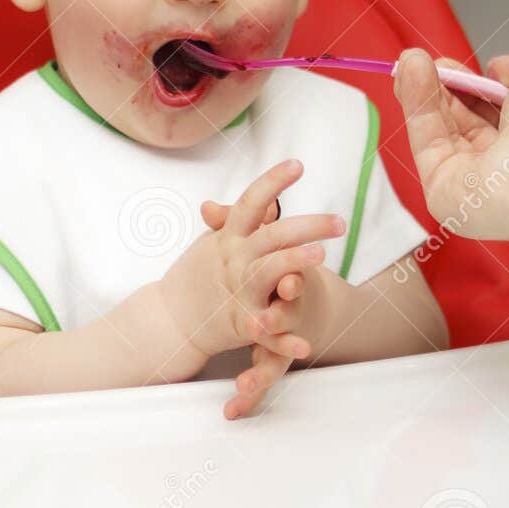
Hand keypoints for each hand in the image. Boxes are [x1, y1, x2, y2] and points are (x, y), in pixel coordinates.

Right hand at [157, 159, 344, 363]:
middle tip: (340, 222)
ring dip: (293, 263)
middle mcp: (234, 260)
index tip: (298, 164)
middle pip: (273, 236)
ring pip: (267, 273)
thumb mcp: (217, 243)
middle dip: (307, 226)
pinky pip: (266, 332)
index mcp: (230, 237)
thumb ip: (242, 223)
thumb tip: (268, 202)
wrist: (168, 318)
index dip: (273, 181)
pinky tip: (306, 343)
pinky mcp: (240, 324)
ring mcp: (237, 291)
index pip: (251, 201)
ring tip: (320, 254)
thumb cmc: (199, 274)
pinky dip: (284, 339)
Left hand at [200, 199, 328, 419]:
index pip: (293, 274)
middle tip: (259, 326)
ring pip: (277, 355)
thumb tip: (207, 208)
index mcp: (289, 276)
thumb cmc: (283, 266)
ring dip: (261, 369)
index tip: (284, 283)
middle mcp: (292, 308)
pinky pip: (263, 378)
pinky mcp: (278, 358)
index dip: (290, 278)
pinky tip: (232, 411)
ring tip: (243, 385)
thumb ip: (236, 225)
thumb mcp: (264, 244)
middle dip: (277, 322)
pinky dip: (249, 396)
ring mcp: (287, 337)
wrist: (314, 303)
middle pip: (288, 316)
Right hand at [393, 48, 508, 241]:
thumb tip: (493, 69)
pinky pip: (425, 145)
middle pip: (453, 122)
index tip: (443, 63)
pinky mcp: (442, 194)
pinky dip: (416, 109)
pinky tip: (412, 78)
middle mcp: (494, 167)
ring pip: (435, 131)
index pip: (480, 113)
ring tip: (411, 61)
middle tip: (417, 59)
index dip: (460, 86)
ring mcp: (466, 183)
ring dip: (420, 93)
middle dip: (435, 87)